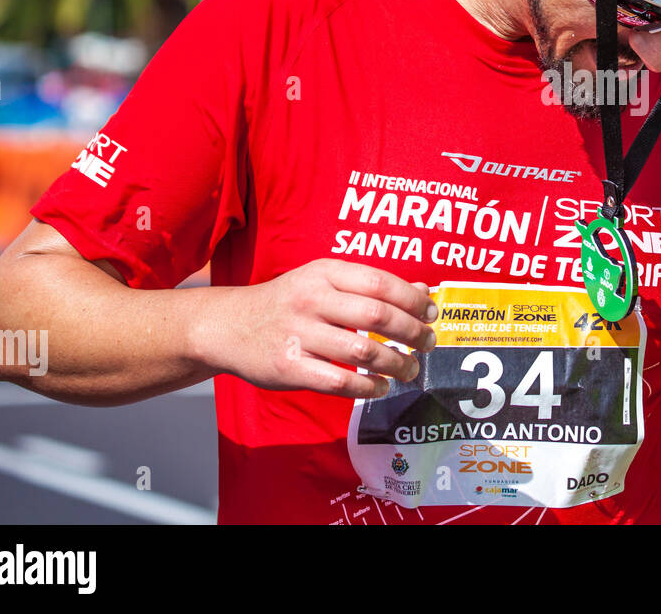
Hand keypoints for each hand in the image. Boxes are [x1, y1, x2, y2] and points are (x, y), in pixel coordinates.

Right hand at [198, 259, 437, 398]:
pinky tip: (381, 387)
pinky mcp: (288, 368)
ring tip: (410, 370)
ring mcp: (298, 334)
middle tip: (429, 345)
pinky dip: (367, 388)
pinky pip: (339, 382)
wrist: (227, 326)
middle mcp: (311, 300)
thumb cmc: (288, 302)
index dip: (413, 300)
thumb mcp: (325, 282)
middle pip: (377, 317)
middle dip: (412, 333)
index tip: (432, 314)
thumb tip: (422, 291)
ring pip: (362, 352)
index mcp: (324, 273)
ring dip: (396, 364)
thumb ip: (372, 286)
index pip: (380, 283)